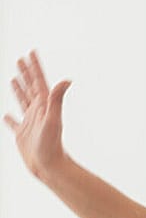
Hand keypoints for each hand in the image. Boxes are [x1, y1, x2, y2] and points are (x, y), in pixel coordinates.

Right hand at [4, 51, 71, 181]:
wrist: (49, 165)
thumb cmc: (52, 144)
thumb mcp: (53, 119)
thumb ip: (57, 99)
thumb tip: (67, 80)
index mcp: (44, 105)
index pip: (38, 80)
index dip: (34, 66)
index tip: (31, 52)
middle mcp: (38, 111)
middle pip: (30, 87)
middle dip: (25, 72)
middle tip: (20, 59)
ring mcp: (30, 122)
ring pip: (22, 101)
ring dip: (18, 89)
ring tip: (13, 79)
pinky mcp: (22, 134)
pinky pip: (14, 122)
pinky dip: (9, 117)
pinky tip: (5, 114)